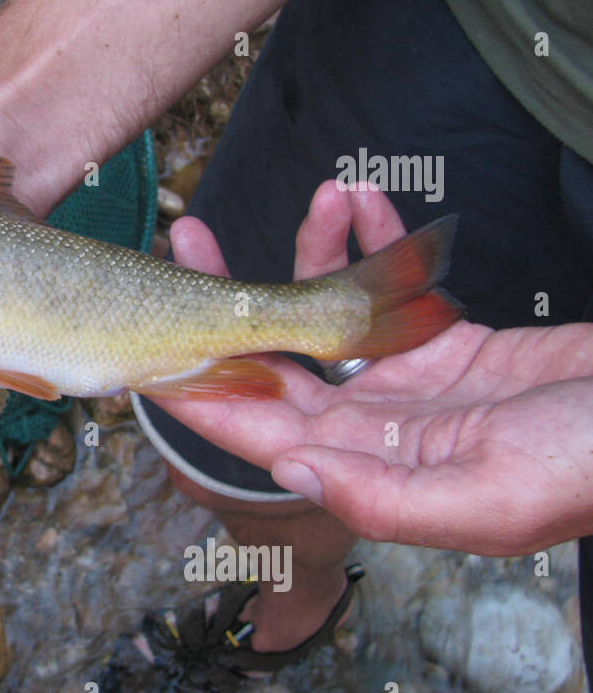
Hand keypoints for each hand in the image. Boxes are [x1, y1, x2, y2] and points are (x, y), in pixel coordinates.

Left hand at [156, 181, 592, 555]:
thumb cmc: (589, 468)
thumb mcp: (491, 500)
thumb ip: (380, 497)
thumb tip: (289, 468)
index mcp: (371, 467)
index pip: (259, 425)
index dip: (198, 387)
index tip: (144, 348)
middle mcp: (375, 428)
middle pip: (276, 359)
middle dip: (226, 299)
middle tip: (187, 239)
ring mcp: (409, 384)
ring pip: (331, 313)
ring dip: (312, 253)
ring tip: (313, 192)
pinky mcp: (450, 344)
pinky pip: (397, 286)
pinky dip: (377, 242)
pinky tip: (360, 199)